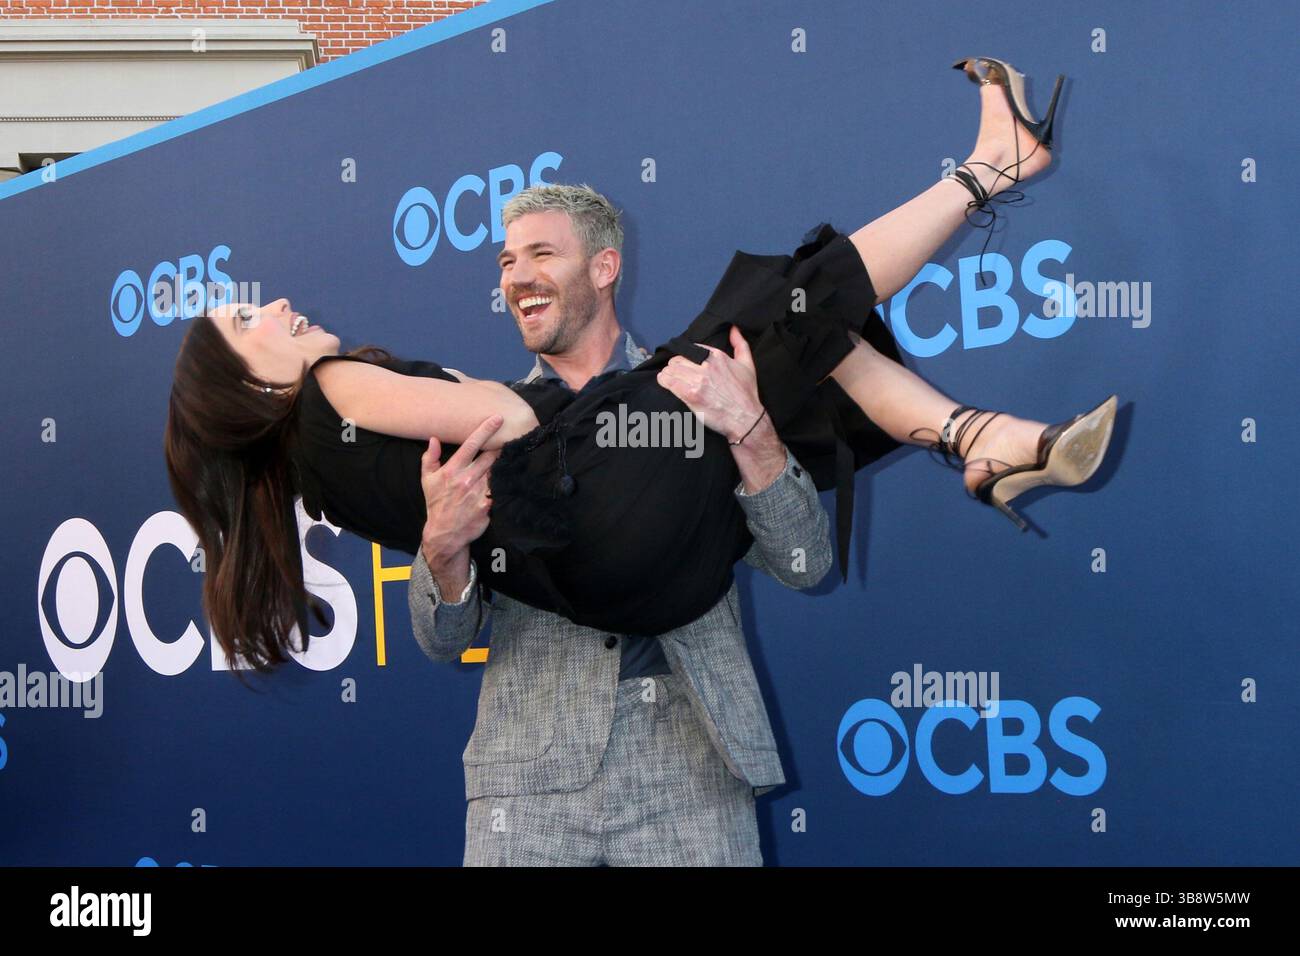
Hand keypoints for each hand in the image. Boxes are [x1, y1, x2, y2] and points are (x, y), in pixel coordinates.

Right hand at [419, 415, 502, 591]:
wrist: (445, 533)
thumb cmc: (437, 503)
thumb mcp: (427, 480)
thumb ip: (430, 458)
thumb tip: (433, 439)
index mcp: (452, 470)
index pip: (471, 444)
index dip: (485, 429)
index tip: (498, 418)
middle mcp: (467, 479)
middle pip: (491, 456)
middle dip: (500, 447)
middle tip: (510, 438)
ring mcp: (479, 492)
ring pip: (497, 471)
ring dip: (504, 464)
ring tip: (513, 456)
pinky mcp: (488, 505)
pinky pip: (500, 488)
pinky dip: (505, 482)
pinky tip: (512, 477)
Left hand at [655, 325, 763, 440]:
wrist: (745, 418)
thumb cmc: (747, 393)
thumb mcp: (747, 364)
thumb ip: (740, 343)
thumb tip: (733, 328)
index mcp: (717, 356)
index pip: (691, 349)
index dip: (686, 356)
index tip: (685, 363)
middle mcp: (706, 366)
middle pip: (678, 359)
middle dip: (675, 366)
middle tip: (676, 373)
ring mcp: (698, 380)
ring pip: (671, 370)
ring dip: (668, 374)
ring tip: (668, 378)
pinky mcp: (690, 394)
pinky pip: (669, 382)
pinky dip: (664, 381)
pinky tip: (664, 381)